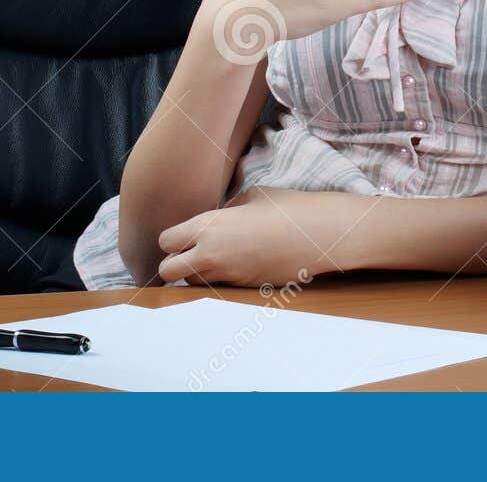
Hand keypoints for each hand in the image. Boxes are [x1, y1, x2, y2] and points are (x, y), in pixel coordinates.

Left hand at [154, 186, 371, 286]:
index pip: (166, 241)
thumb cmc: (288, 209)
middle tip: (192, 251)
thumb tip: (216, 220)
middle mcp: (211, 255)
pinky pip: (218, 287)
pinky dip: (219, 279)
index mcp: (209, 227)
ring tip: (217, 256)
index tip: (186, 233)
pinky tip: (239, 263)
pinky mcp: (244, 289)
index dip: (174, 238)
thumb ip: (225, 212)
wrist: (319, 235)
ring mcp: (228, 276)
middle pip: (169, 270)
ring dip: (196, 273)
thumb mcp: (251, 197)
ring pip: (192, 283)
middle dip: (175, 262)